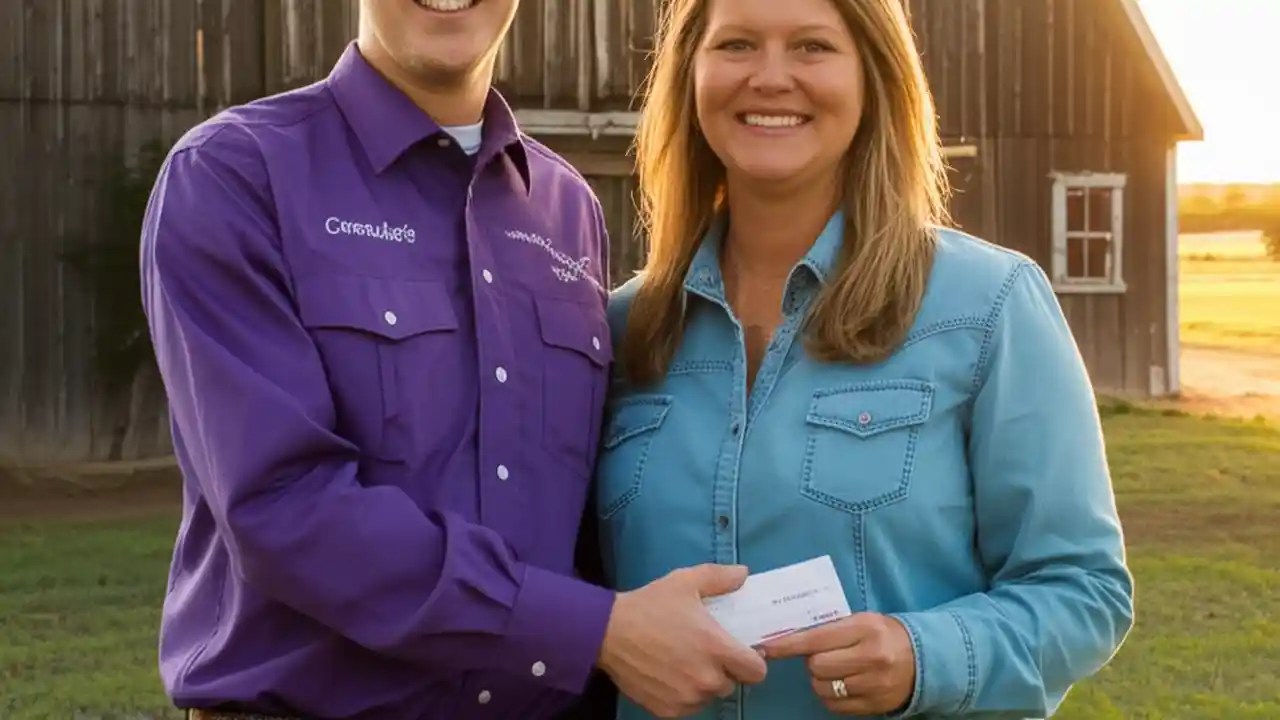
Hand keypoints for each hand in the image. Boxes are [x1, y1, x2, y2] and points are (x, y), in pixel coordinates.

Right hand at [598, 564, 767, 717]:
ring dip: (702, 684)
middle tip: (705, 653)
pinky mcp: (667, 710)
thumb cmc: (650, 606)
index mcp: (717, 649)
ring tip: (684, 663)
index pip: (757, 671)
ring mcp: (687, 698)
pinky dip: (682, 695)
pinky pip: (687, 707)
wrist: (607, 632)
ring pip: (708, 696)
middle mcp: (706, 679)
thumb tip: (744, 574)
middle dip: (723, 670)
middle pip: (731, 684)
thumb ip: (720, 578)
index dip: (752, 661)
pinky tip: (669, 676)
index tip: (740, 652)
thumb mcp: (685, 582)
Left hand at [760, 612, 914, 715]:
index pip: (816, 638)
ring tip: (835, 670)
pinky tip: (843, 685)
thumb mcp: (862, 621)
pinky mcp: (875, 705)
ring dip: (821, 680)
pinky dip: (832, 696)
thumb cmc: (883, 635)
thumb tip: (790, 635)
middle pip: (817, 666)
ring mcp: (874, 684)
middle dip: (813, 662)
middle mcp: (871, 656)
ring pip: (823, 687)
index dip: (789, 644)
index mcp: (865, 628)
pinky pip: (835, 705)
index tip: (769, 648)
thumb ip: (831, 628)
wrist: (923, 659)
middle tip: (823, 656)